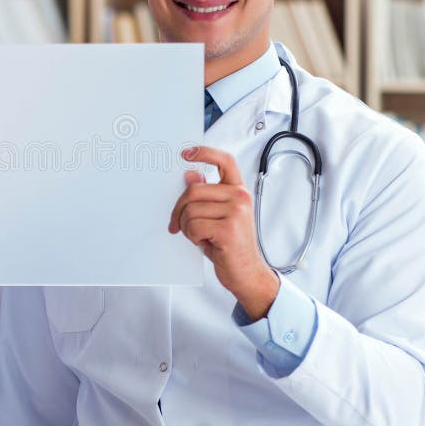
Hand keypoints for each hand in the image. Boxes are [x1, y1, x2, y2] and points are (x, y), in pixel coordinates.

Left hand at [169, 145, 278, 319]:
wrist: (247, 273)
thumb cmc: (230, 245)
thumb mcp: (218, 216)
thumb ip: (207, 196)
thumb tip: (190, 176)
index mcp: (238, 191)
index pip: (225, 161)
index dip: (204, 153)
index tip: (186, 154)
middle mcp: (240, 197)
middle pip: (193, 191)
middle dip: (179, 210)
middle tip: (177, 224)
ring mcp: (236, 212)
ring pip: (190, 210)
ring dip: (186, 227)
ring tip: (200, 236)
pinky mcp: (228, 228)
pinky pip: (193, 226)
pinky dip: (192, 236)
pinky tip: (205, 242)